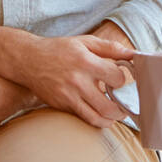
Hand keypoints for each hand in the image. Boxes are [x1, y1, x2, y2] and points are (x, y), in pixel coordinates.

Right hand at [18, 34, 134, 128]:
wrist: (28, 60)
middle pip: (110, 106)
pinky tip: (101, 114)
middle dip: (123, 108)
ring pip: (98, 118)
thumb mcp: (84, 42)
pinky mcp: (62, 105)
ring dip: (111, 119)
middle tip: (125, 103)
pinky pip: (84, 118)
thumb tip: (133, 53)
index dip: (123, 79)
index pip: (116, 78)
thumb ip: (110, 47)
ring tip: (116, 113)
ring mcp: (68, 96)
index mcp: (86, 62)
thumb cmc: (58, 49)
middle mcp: (77, 81)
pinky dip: (97, 120)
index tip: (120, 78)